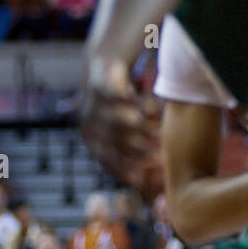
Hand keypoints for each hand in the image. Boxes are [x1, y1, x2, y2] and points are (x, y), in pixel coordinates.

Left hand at [78, 57, 162, 196]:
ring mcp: (91, 106)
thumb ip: (134, 148)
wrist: (102, 67)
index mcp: (90, 137)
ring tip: (159, 136)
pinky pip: (118, 99)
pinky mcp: (99, 87)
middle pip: (113, 143)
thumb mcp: (123, 129)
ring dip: (140, 131)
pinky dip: (135, 104)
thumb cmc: (118, 105)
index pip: (105, 159)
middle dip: (138, 152)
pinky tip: (151, 110)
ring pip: (117, 122)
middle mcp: (87, 123)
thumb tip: (148, 181)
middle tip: (159, 158)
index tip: (140, 181)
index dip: (122, 170)